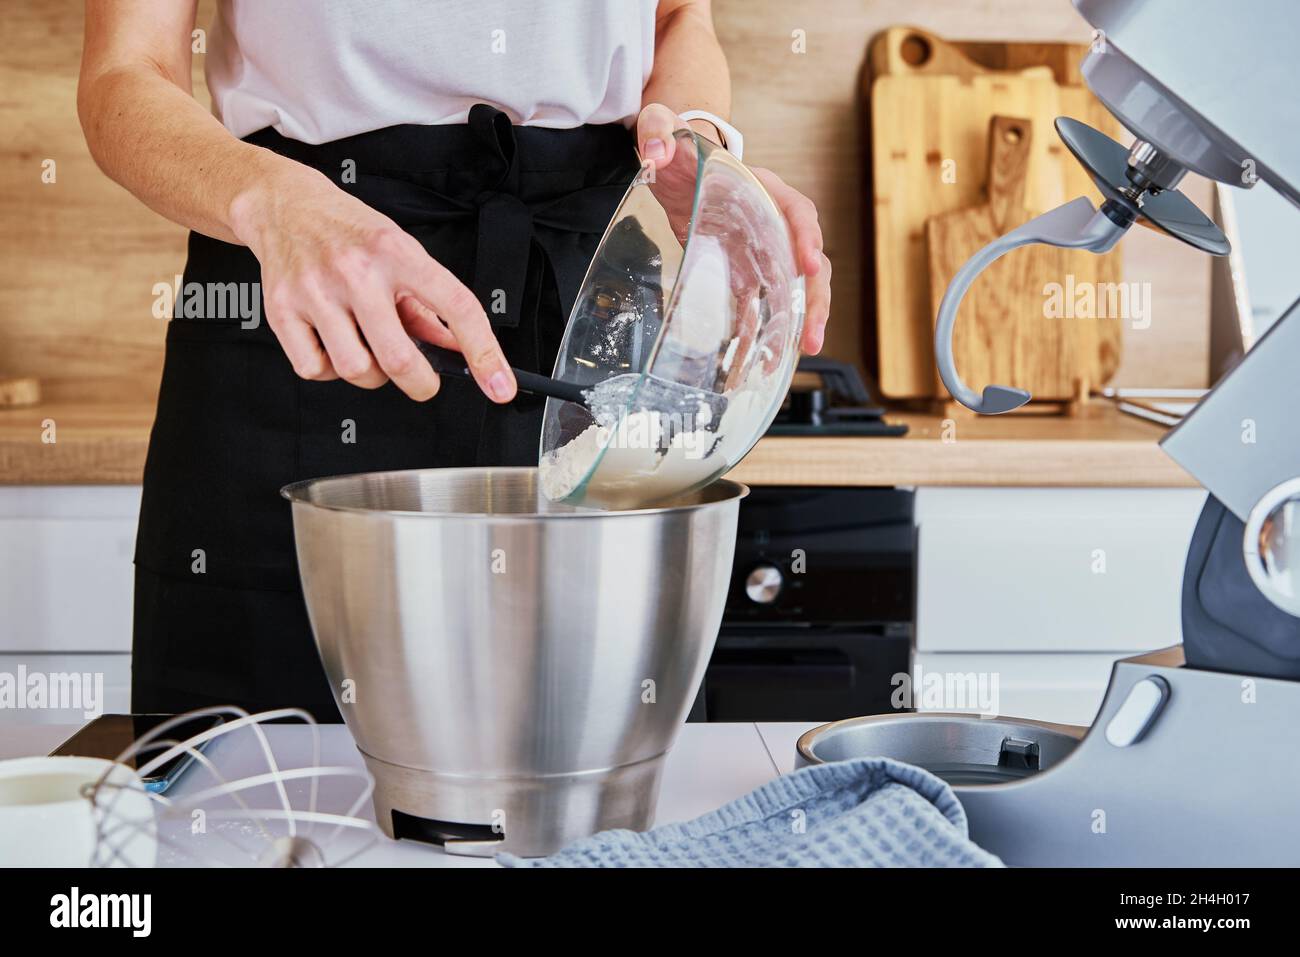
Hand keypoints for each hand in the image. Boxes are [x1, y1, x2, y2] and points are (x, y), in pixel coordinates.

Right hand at [229, 164, 516, 402]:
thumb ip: (429, 306)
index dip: (484, 354)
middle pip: (399, 358)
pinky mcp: (282, 309)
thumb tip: (458, 352)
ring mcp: (316, 291)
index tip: (500, 386)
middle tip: (423, 380)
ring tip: (369, 349)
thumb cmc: (349, 231)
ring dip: (372, 375)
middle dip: (421, 383)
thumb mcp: (401, 253)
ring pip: (357, 370)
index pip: (457, 308)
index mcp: (397, 253)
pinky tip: (334, 345)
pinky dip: (329, 370)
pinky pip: (314, 369)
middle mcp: (357, 271)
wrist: (285, 204)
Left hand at [635, 103, 830, 353]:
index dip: (808, 238)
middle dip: (815, 297)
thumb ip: (659, 132)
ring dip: (801, 320)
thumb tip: (657, 153)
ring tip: (804, 351)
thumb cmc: (680, 147)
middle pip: (808, 260)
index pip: (797, 212)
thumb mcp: (665, 129)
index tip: (810, 265)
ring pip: (794, 287)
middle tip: (813, 333)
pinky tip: (763, 359)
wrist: (678, 164)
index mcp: (764, 187)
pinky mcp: (745, 269)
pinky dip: (764, 329)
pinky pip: (761, 302)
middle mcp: (773, 220)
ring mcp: (763, 248)